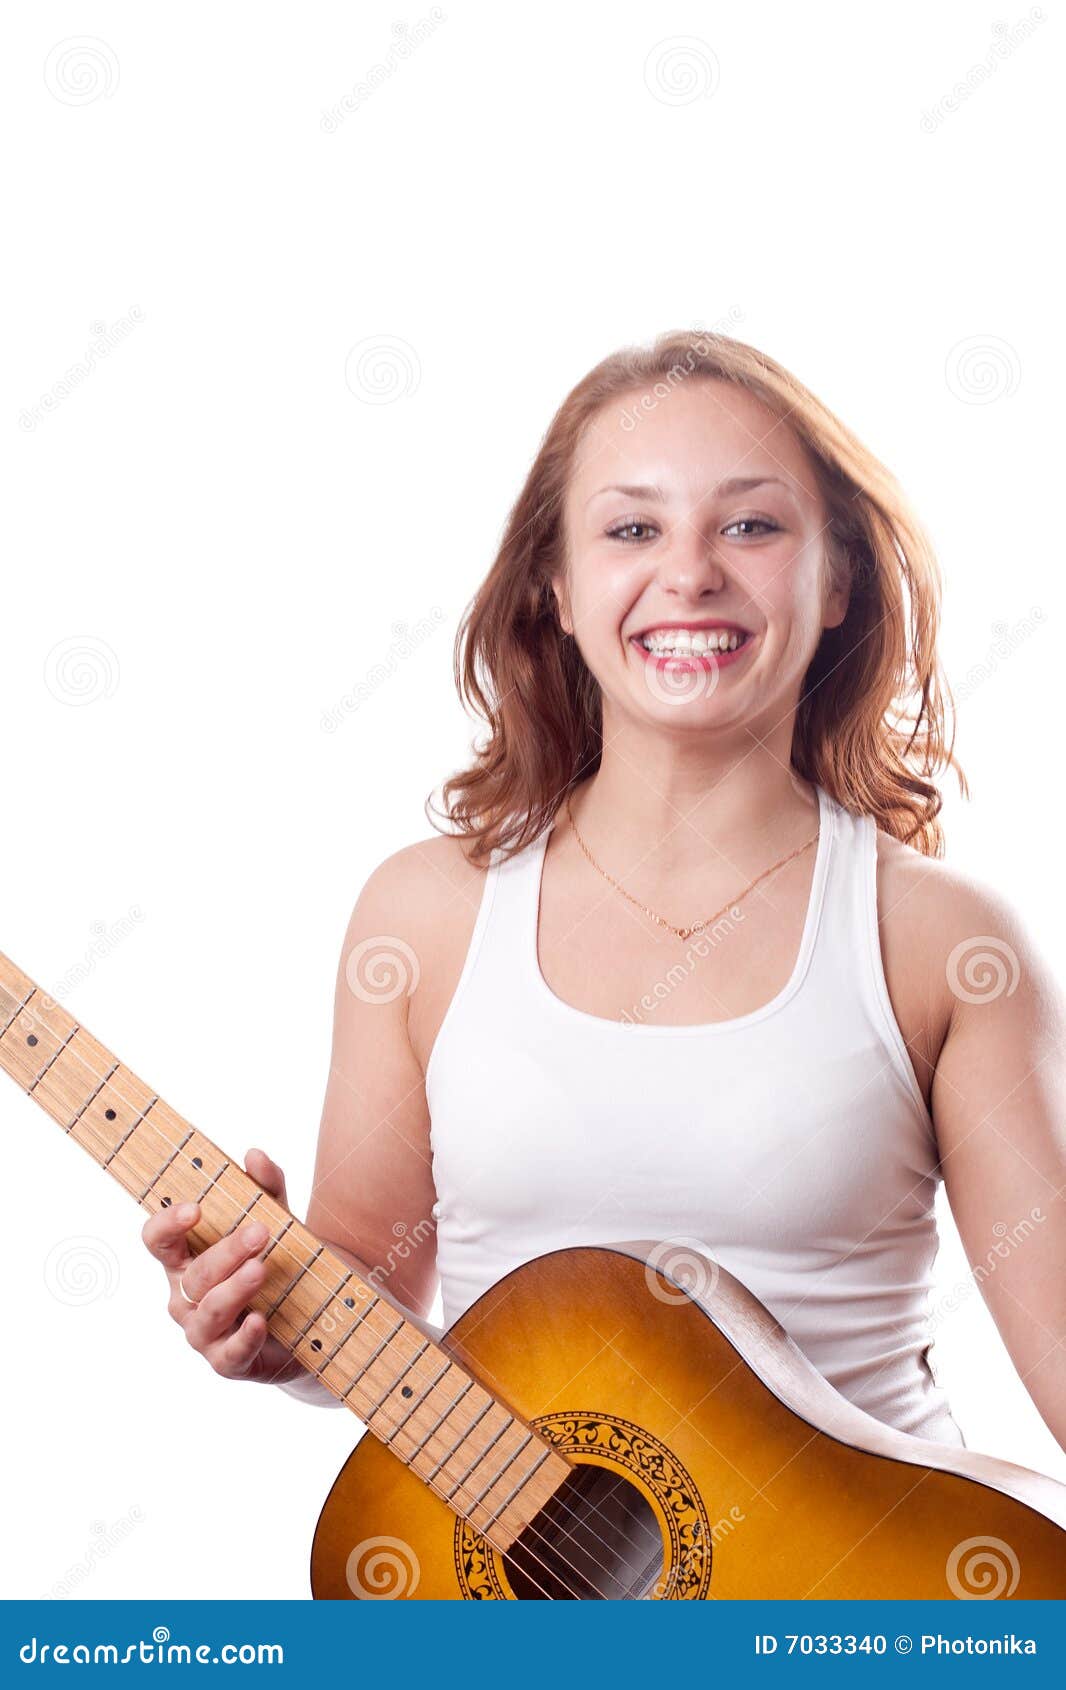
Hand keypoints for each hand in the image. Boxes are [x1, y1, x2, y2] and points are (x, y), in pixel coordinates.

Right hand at [142, 1147, 303, 1385]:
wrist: (313, 1319)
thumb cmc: (279, 1263)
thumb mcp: (276, 1220)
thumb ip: (267, 1188)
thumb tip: (254, 1154)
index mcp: (185, 1259)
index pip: (158, 1241)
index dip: (168, 1224)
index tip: (194, 1208)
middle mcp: (186, 1296)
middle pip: (193, 1274)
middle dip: (226, 1252)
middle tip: (259, 1232)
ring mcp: (203, 1332)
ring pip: (209, 1311)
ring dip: (234, 1289)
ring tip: (260, 1269)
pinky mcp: (228, 1361)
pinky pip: (230, 1353)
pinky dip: (244, 1337)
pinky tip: (259, 1320)